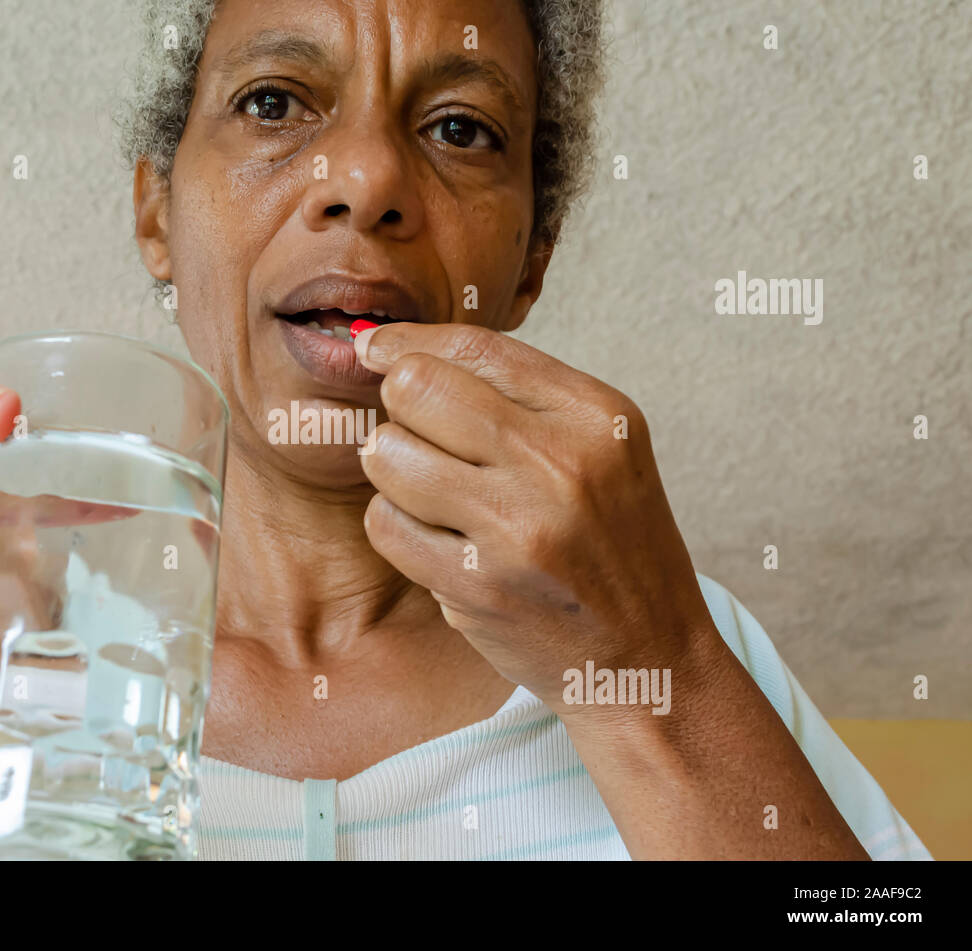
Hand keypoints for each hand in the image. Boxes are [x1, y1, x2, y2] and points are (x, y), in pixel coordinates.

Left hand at [354, 322, 722, 712]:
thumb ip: (521, 396)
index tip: (375, 346)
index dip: (408, 340)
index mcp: (594, 417)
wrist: (647, 656)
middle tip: (420, 436)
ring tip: (431, 492)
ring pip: (388, 456)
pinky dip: (397, 526)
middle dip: (400, 407)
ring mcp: (516, 528)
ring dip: (393, 470)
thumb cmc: (613, 546)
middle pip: (417, 389)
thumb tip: (404, 351)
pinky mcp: (477, 586)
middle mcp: (559, 464)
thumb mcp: (602, 450)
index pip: (475, 347)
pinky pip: (386, 524)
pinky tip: (436, 538)